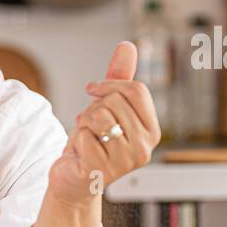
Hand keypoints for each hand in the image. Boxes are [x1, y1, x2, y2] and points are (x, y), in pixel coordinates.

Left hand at [46, 41, 161, 208]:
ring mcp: (125, 161)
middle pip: (113, 101)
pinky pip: (82, 135)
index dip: (109, 85)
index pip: (136, 90)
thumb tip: (128, 45)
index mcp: (152, 130)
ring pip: (98, 116)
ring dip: (83, 124)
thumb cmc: (93, 143)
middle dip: (93, 109)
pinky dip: (74, 141)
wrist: (74, 181)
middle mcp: (145, 147)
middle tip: (91, 128)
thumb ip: (118, 78)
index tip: (92, 90)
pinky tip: (80, 154)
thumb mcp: (106, 107)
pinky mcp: (102, 169)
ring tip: (86, 140)